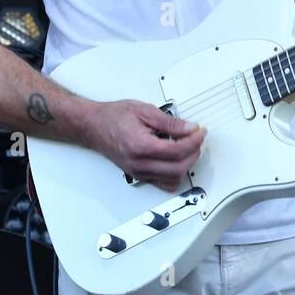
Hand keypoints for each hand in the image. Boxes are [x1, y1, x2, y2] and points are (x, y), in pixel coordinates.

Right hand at [87, 100, 206, 191]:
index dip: (194, 141)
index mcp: (141, 147)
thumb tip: (189, 128)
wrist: (94, 126)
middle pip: (178, 168)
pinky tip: (177, 159)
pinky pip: (163, 182)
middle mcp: (139, 164)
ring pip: (172, 179)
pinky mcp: (139, 175)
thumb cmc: (113, 117)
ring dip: (186, 165)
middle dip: (193, 153)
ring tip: (188, 147)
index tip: (200, 132)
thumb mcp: (145, 111)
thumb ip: (170, 122)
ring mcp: (139, 172)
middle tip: (197, 138)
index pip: (177, 151)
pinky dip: (175, 174)